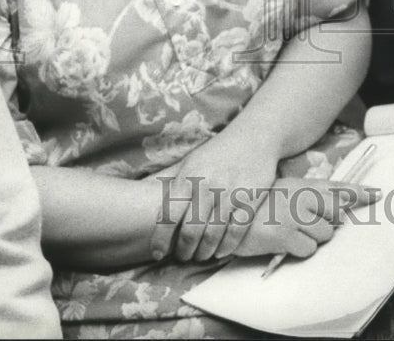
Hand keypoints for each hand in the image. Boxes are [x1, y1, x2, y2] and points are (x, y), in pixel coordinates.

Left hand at [150, 127, 279, 263]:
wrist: (255, 135)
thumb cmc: (216, 152)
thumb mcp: (189, 161)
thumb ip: (165, 178)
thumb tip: (138, 190)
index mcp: (188, 177)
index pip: (169, 216)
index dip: (161, 240)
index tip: (158, 254)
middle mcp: (207, 186)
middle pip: (191, 232)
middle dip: (184, 251)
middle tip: (183, 257)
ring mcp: (230, 193)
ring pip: (213, 235)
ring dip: (204, 252)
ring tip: (200, 256)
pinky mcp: (250, 199)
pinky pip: (236, 231)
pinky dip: (227, 246)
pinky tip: (221, 251)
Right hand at [229, 176, 378, 259]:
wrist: (227, 217)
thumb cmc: (256, 206)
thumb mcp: (283, 191)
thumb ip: (309, 195)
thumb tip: (337, 209)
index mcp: (301, 184)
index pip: (337, 187)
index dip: (360, 192)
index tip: (378, 195)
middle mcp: (300, 196)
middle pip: (336, 214)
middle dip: (326, 223)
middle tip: (305, 224)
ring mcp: (293, 214)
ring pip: (324, 235)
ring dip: (310, 239)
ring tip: (289, 233)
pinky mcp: (284, 234)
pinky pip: (307, 249)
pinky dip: (298, 250)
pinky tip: (282, 243)